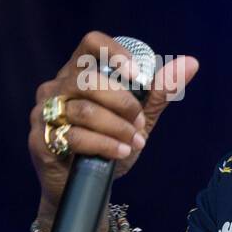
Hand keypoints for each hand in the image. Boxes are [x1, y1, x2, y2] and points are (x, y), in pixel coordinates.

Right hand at [29, 31, 198, 221]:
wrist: (85, 188)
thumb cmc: (107, 146)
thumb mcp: (138, 119)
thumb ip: (159, 93)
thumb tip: (191, 62)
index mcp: (77, 74)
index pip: (90, 43)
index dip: (116, 54)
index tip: (139, 77)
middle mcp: (55, 88)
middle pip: (88, 79)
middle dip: (122, 102)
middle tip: (139, 123)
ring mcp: (43, 113)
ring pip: (84, 110)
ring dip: (117, 128)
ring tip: (134, 143)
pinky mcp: (39, 140)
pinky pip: (74, 136)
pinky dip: (104, 145)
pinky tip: (120, 153)